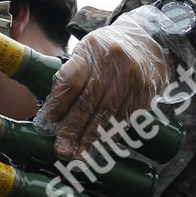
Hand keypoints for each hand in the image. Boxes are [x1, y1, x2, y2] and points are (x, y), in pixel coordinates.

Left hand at [34, 5, 179, 161]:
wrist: (148, 40)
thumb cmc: (107, 52)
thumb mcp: (86, 52)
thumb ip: (70, 77)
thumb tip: (51, 115)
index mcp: (92, 49)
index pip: (71, 82)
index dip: (58, 106)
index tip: (46, 125)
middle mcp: (113, 62)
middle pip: (88, 102)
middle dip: (72, 129)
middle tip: (61, 150)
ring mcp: (132, 78)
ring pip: (108, 115)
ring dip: (91, 139)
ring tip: (78, 157)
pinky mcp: (145, 92)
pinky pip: (125, 118)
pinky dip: (111, 135)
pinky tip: (100, 147)